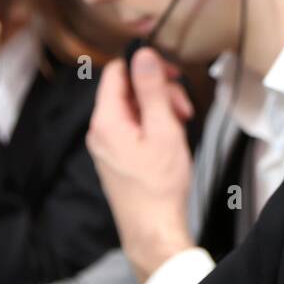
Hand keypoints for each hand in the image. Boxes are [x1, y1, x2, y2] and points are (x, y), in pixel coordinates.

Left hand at [87, 47, 196, 281]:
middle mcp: (100, 131)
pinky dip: (154, 126)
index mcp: (106, 120)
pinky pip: (134, 128)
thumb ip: (152, 89)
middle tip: (184, 108)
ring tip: (182, 126)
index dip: (145, 66)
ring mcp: (107, 145)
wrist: (153, 228)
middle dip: (158, 91)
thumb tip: (143, 55)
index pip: (117, 72)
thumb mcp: (163, 129)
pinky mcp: (117, 158)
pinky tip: (172, 139)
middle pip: (127, 91)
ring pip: (133, 110)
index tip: (173, 74)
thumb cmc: (160, 184)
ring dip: (160, 110)